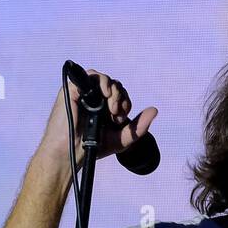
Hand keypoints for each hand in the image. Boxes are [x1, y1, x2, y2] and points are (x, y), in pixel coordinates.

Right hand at [38, 68, 157, 168]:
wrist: (72, 152)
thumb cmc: (93, 146)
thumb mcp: (122, 138)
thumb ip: (139, 126)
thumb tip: (155, 110)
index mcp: (104, 106)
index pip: (120, 94)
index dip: (125, 102)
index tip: (120, 119)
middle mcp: (94, 97)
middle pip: (114, 85)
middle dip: (120, 98)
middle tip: (116, 115)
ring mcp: (83, 92)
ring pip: (103, 79)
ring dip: (113, 91)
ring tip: (111, 108)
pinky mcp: (72, 89)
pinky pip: (89, 75)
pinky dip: (101, 81)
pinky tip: (105, 95)